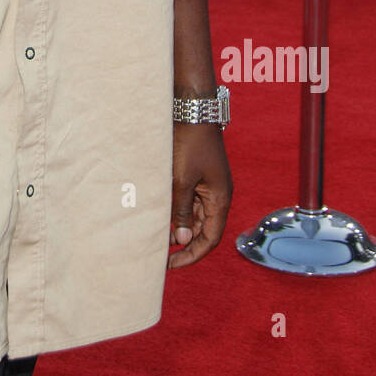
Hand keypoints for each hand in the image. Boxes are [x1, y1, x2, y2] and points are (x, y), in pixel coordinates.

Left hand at [167, 124, 232, 268]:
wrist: (192, 111)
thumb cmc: (189, 143)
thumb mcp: (181, 180)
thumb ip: (181, 211)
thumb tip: (182, 240)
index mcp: (220, 200)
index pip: (209, 239)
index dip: (191, 255)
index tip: (170, 265)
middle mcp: (217, 196)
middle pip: (202, 231)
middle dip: (183, 244)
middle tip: (159, 255)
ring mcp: (208, 186)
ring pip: (194, 217)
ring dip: (178, 228)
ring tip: (156, 237)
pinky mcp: (198, 177)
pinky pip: (189, 202)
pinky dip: (176, 211)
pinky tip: (160, 215)